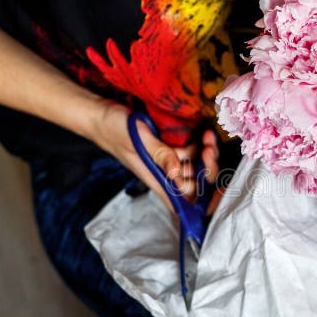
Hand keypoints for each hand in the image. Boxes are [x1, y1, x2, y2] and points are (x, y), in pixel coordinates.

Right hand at [90, 101, 220, 213]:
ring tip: (207, 136)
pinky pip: (193, 148)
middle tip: (208, 150)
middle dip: (208, 168)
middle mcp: (166, 172)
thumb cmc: (114, 131)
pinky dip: (201, 142)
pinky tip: (203, 132)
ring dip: (207, 152)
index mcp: (157, 179)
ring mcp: (170, 158)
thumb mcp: (138, 142)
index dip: (202, 202)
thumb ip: (159, 155)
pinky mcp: (171, 144)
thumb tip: (176, 173)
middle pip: (196, 181)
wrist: (102, 114)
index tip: (215, 188)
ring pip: (197, 163)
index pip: (182, 201)